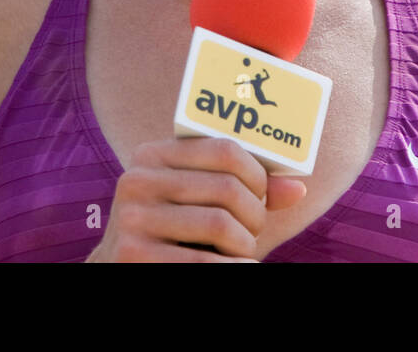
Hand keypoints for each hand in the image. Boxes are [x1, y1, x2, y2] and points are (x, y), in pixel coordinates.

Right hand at [85, 136, 307, 262]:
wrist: (119, 267)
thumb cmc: (175, 233)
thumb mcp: (200, 201)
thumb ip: (245, 189)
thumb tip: (298, 189)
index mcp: (153, 155)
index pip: (225, 149)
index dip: (257, 175)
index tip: (261, 197)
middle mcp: (137, 180)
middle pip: (228, 189)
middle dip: (255, 216)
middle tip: (254, 231)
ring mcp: (132, 219)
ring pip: (220, 225)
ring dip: (245, 246)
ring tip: (242, 252)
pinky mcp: (132, 254)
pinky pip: (204, 262)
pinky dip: (235, 268)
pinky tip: (241, 267)